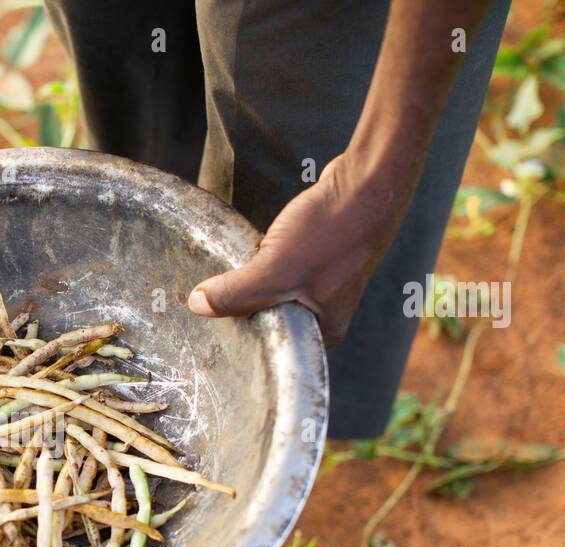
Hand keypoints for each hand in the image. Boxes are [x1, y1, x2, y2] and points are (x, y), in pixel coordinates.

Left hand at [187, 154, 405, 344]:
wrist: (367, 181)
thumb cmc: (331, 232)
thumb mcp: (276, 270)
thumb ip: (237, 293)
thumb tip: (197, 306)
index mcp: (322, 331)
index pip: (270, 347)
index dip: (239, 335)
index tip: (207, 322)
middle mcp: (324, 314)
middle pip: (267, 319)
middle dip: (240, 306)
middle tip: (206, 297)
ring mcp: (322, 284)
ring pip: (270, 291)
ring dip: (249, 280)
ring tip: (223, 274)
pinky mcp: (316, 257)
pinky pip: (277, 268)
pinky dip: (261, 260)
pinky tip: (247, 251)